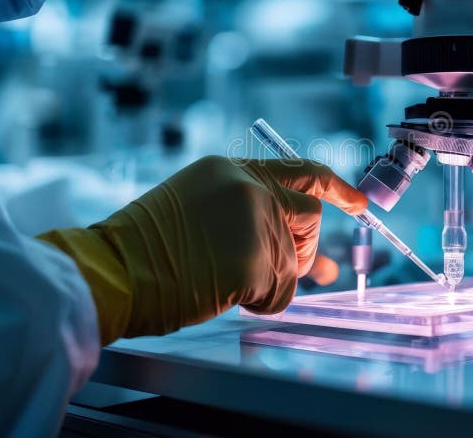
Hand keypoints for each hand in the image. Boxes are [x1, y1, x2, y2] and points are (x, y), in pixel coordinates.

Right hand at [37, 156, 366, 344]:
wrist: (111, 270)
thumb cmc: (149, 247)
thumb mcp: (202, 206)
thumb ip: (253, 214)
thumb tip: (308, 248)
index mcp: (233, 169)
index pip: (302, 171)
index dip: (336, 188)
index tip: (360, 203)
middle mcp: (249, 187)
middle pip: (309, 218)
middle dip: (304, 248)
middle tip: (282, 266)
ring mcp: (254, 221)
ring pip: (296, 260)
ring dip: (272, 279)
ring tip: (232, 281)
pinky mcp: (255, 260)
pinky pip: (283, 292)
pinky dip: (263, 302)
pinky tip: (230, 295)